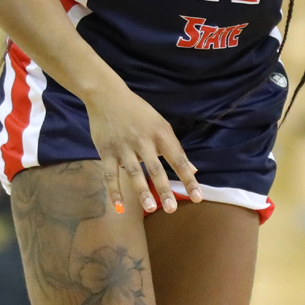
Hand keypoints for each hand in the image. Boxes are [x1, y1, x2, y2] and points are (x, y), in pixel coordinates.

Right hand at [83, 81, 200, 215]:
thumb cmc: (138, 112)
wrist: (107, 96)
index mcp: (160, 134)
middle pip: (155, 168)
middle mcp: (143, 141)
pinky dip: (114, 191)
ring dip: (141, 191)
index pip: (177, 160)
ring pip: (134, 172)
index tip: (197, 197)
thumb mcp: (160, 125)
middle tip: (172, 209)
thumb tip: (193, 170)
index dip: (188, 179)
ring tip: (149, 208)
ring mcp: (123, 147)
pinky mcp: (106, 151)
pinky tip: (119, 206)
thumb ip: (175, 149)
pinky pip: (110, 174)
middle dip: (164, 189)